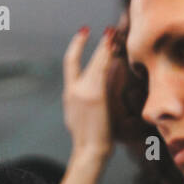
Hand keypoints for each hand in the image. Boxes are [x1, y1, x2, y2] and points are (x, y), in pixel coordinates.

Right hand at [62, 26, 116, 158]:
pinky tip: (114, 45)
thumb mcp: (84, 120)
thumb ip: (87, 103)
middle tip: (106, 30)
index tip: (83, 33)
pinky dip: (108, 55)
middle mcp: (72, 92)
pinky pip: (102, 69)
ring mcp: (82, 92)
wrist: (90, 152)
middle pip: (76, 60)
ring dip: (105, 46)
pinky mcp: (94, 95)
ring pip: (94, 62)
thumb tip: (96, 95)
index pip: (69, 66)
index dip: (75, 47)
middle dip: (84, 43)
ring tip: (114, 33)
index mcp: (69, 97)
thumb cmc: (91, 142)